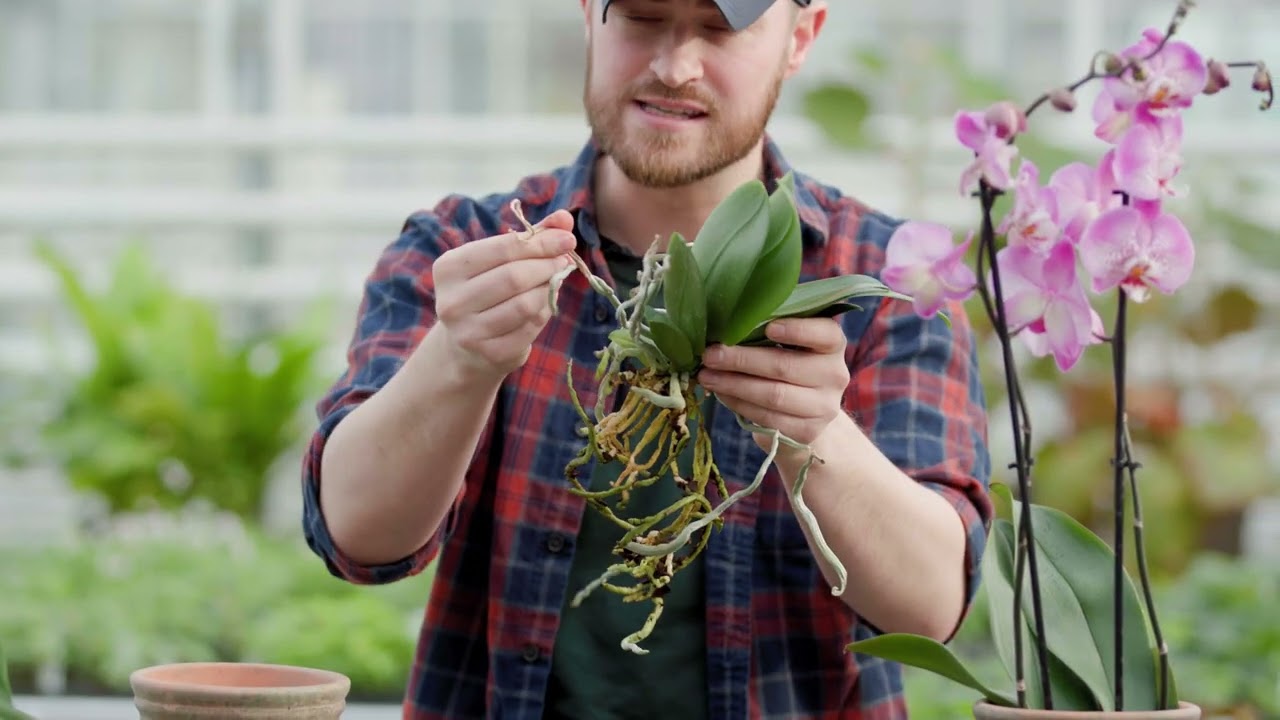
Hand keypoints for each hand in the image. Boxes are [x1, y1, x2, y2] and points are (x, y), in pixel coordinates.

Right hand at [431, 210, 577, 381]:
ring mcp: (468, 331)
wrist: (466, 345)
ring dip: (548, 289)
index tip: (567, 239)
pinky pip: (530, 328)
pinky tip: (543, 305)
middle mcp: (452, 301)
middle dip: (547, 265)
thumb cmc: (487, 290)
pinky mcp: (490, 354)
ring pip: (525, 304)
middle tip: (564, 261)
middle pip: (514, 277)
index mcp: (449, 268)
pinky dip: (544, 313)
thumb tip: (564, 218)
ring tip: (554, 281)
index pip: (503, 249)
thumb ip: (532, 236)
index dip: (540, 242)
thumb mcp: (501, 260)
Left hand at [696, 317, 849, 454]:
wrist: (807, 413)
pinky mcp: (807, 431)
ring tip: (707, 376)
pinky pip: (767, 417)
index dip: (798, 330)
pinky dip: (739, 404)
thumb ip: (769, 332)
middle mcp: (835, 375)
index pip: (825, 334)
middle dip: (742, 360)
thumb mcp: (790, 344)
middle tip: (710, 355)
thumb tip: (724, 326)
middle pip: (785, 366)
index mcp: (832, 345)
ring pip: (773, 395)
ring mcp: (824, 406)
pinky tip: (721, 393)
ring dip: (734, 385)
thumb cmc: (790, 364)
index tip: (769, 328)